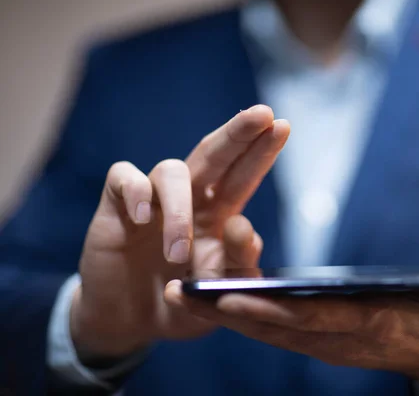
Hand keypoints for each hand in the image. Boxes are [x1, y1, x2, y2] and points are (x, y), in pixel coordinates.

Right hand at [70, 105, 289, 359]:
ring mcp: (152, 198)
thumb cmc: (181, 303)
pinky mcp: (116, 204)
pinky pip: (124, 177)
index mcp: (218, 214)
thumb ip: (235, 266)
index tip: (283, 126)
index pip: (242, 175)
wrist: (130, 322)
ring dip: (179, 211)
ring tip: (178, 256)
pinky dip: (136, 192)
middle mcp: (189, 197)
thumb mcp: (216, 292)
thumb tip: (244, 227)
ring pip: (171, 170)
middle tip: (262, 114)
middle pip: (214, 154)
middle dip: (238, 133)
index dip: (261, 151)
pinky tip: (142, 219)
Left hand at [166, 267, 418, 393]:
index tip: (233, 296)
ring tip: (179, 291)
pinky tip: (209, 296)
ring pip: (265, 326)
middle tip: (182, 290)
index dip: (274, 311)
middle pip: (275, 324)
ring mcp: (324, 340)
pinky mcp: (318, 335)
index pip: (315, 320)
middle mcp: (338, 339)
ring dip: (222, 311)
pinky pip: (271, 325)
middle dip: (228, 308)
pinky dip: (239, 312)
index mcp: (370, 327)